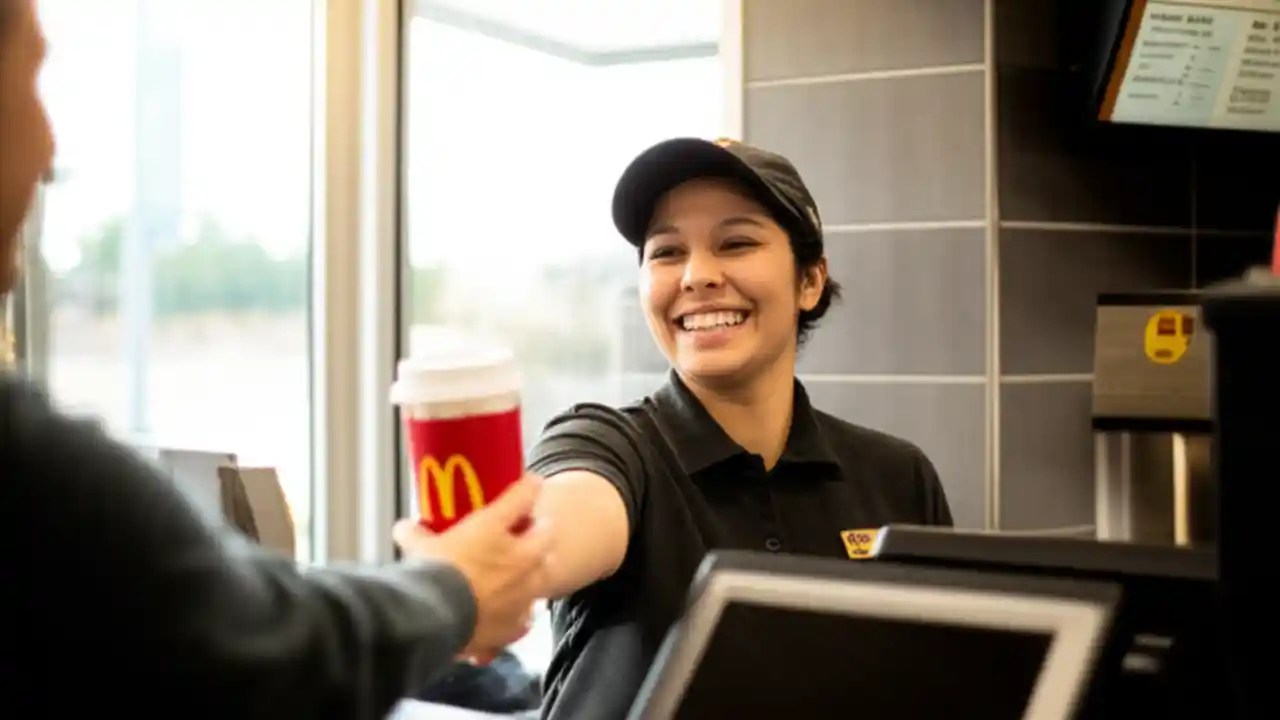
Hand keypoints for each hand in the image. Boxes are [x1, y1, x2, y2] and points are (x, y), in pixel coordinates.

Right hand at [393, 473, 550, 663]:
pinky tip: (508, 612)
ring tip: (519, 573)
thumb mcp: (418, 549)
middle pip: (547, 533)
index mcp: (495, 528)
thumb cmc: (431, 576)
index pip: (525, 494)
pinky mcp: (518, 622)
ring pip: (544, 573)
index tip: (530, 485)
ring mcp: (524, 591)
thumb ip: (414, 535)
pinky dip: (519, 612)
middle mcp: (519, 556)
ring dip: (534, 570)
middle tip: (526, 532)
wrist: (435, 622)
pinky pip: (527, 614)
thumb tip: (404, 528)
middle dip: (538, 531)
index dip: (529, 487)